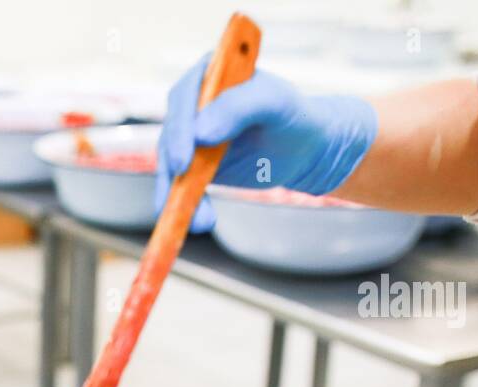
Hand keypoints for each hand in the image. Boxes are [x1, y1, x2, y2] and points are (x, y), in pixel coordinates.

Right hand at [156, 57, 376, 230]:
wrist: (306, 148)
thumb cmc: (295, 117)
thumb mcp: (277, 104)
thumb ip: (240, 107)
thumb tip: (200, 134)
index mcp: (210, 74)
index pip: (184, 97)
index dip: (180, 128)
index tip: (183, 158)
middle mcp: (193, 104)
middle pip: (171, 135)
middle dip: (173, 165)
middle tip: (179, 189)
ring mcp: (189, 137)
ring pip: (171, 167)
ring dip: (176, 195)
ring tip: (198, 219)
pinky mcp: (192, 166)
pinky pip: (181, 188)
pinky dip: (185, 207)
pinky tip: (200, 221)